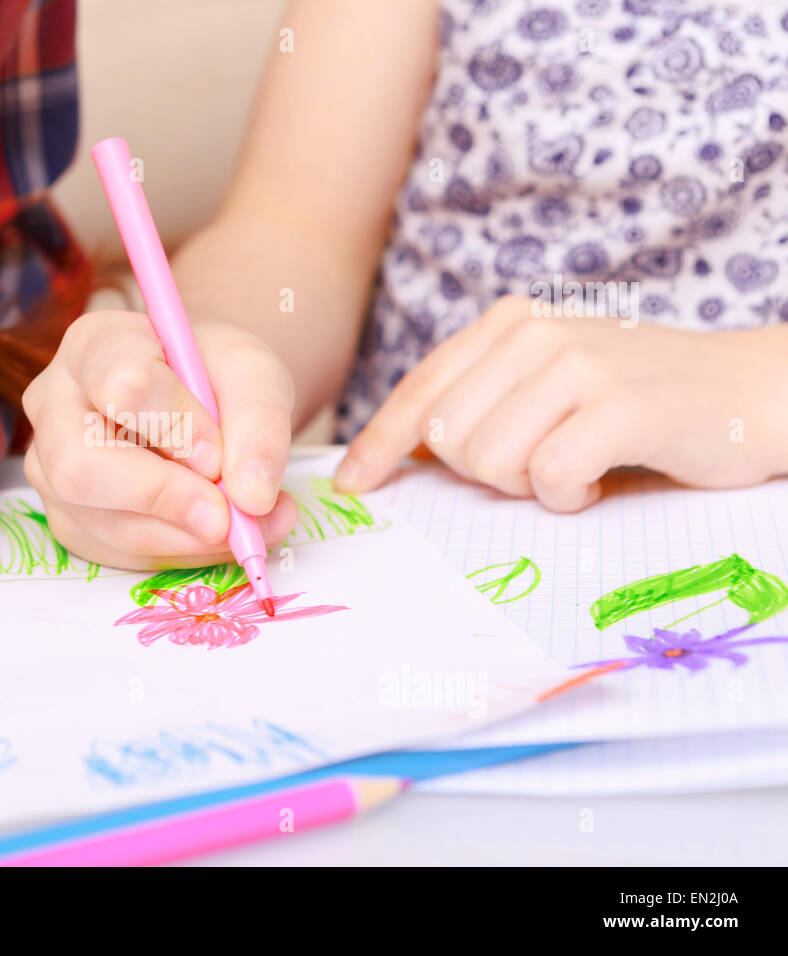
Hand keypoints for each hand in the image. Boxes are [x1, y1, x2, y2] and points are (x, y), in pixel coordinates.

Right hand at [23, 311, 297, 568]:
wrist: (204, 404)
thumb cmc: (217, 378)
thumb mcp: (255, 377)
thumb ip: (260, 427)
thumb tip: (252, 498)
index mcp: (95, 344)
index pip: (122, 387)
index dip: (178, 429)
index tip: (218, 451)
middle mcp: (54, 403)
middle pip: (78, 467)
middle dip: (163, 498)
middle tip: (224, 515)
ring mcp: (50, 466)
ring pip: (101, 521)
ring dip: (182, 535)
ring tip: (239, 523)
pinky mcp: (70, 518)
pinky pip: (117, 553)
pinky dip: (177, 551)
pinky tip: (208, 530)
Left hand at [335, 296, 787, 509]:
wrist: (755, 391)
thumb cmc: (639, 403)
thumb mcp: (549, 385)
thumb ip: (482, 403)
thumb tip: (397, 454)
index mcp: (509, 324)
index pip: (420, 391)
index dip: (378, 443)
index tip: (355, 485)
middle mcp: (538, 333)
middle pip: (449, 439)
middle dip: (482, 475)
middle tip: (541, 466)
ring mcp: (581, 364)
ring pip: (491, 462)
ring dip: (530, 487)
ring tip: (577, 467)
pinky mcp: (621, 405)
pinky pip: (550, 477)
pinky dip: (571, 498)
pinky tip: (601, 481)